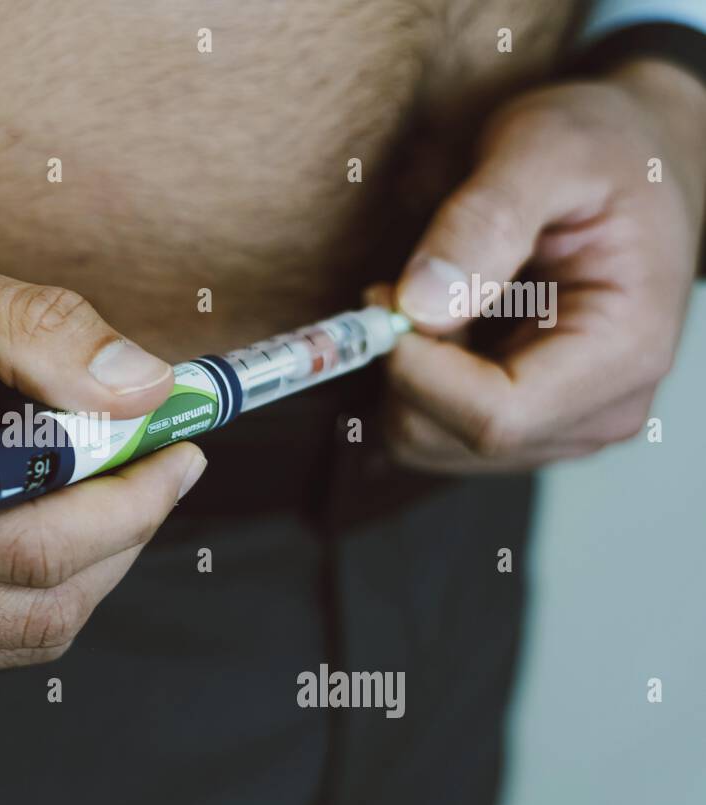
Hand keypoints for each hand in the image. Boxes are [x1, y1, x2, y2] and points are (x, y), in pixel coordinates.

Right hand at [0, 220, 204, 687]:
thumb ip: (41, 333)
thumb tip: (149, 388)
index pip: (31, 547)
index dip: (129, 502)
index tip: (179, 450)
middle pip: (41, 606)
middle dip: (122, 534)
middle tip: (155, 464)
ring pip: (22, 636)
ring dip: (85, 563)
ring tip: (91, 484)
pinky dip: (29, 589)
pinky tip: (22, 521)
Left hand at [379, 59, 705, 470]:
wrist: (635, 159)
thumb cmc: (601, 147)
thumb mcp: (544, 148)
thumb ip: (484, 220)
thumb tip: (418, 304)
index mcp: (623, 352)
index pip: (494, 418)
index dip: (416, 367)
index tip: (384, 294)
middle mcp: (600, 411)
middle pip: (445, 439)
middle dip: (403, 363)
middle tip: (406, 280)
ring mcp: (562, 427)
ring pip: (425, 441)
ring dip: (406, 369)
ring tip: (442, 292)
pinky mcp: (527, 424)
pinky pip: (429, 428)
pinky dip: (414, 377)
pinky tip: (449, 319)